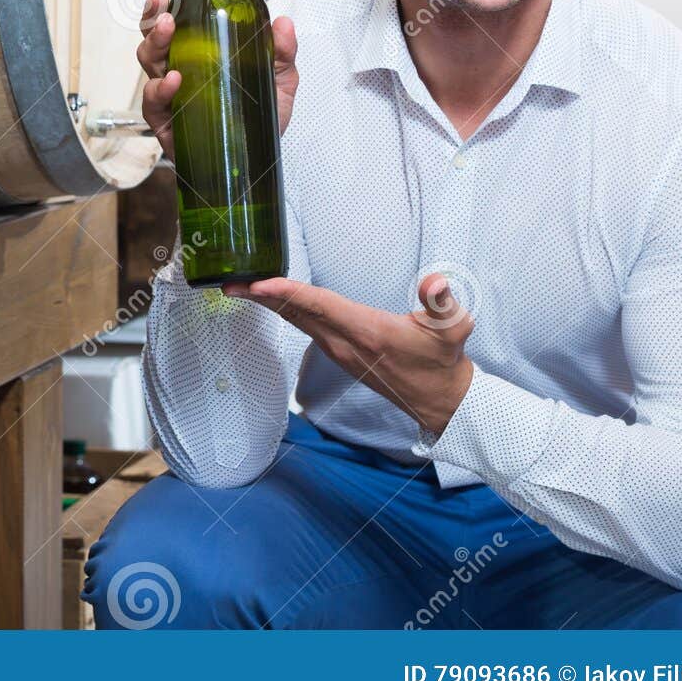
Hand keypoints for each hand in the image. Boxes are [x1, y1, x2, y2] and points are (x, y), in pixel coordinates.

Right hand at [137, 0, 298, 159]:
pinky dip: (159, 88)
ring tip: (168, 28)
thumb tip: (283, 25)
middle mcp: (180, 65)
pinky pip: (152, 102)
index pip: (186, 9)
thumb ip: (283, 55)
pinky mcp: (165, 122)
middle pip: (156, 29)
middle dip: (154, 7)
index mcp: (203, 47)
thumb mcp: (281, 82)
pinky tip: (172, 79)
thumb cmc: (258, 120)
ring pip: (147, 59)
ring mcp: (169, 93)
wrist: (251, 168)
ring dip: (154, 39)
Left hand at [224, 271, 475, 435]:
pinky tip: (271, 299)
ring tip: (239, 287)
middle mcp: (344, 342)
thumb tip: (433, 282)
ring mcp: (338, 350)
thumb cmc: (443, 359)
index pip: (320, 306)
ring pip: (297, 320)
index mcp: (366, 331)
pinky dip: (285, 309)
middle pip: (296, 312)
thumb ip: (442, 303)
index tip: (258, 283)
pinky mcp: (338, 352)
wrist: (439, 399)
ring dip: (268, 303)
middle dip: (261, 296)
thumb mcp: (452, 329)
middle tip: (229, 281)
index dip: (288, 292)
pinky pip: (304, 326)